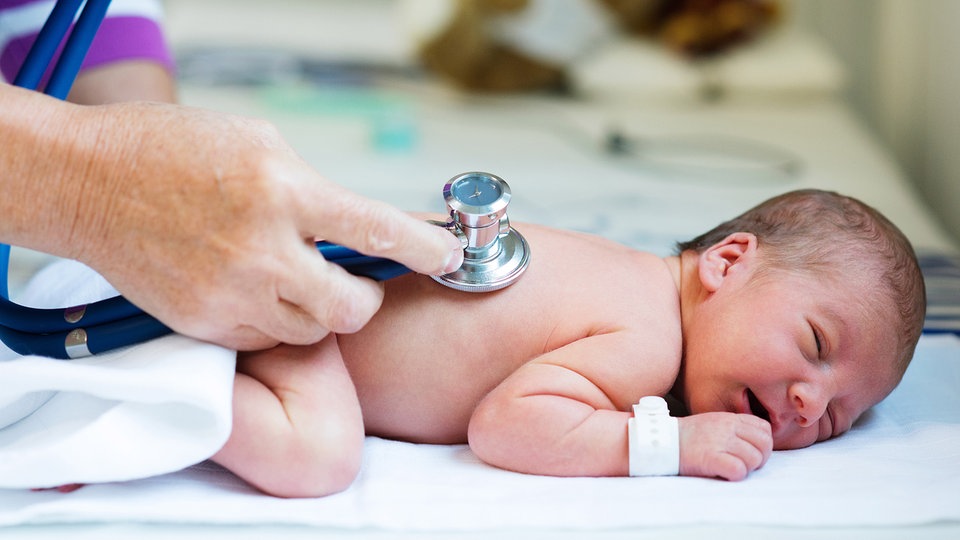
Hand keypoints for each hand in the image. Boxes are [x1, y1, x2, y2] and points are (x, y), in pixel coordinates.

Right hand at [61, 101, 462, 349]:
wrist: (89, 183)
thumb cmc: (173, 151)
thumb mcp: (260, 145)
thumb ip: (312, 190)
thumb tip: (354, 227)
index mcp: (282, 190)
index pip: (376, 230)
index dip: (425, 249)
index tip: (448, 256)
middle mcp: (261, 248)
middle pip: (351, 306)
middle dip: (365, 298)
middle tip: (356, 281)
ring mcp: (230, 292)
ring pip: (311, 330)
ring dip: (318, 311)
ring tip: (293, 279)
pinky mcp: (203, 322)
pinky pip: (265, 338)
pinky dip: (273, 320)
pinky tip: (254, 290)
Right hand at [677, 412, 771, 480]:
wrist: (661, 440)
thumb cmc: (687, 436)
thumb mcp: (713, 423)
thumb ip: (734, 428)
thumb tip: (755, 444)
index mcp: (730, 418)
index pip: (764, 429)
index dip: (763, 443)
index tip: (751, 451)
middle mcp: (728, 428)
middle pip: (765, 444)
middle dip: (760, 458)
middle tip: (745, 464)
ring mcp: (720, 442)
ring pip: (754, 459)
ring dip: (747, 468)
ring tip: (730, 468)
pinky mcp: (711, 458)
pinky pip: (739, 470)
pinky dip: (735, 475)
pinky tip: (723, 473)